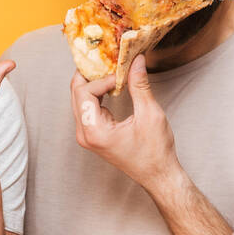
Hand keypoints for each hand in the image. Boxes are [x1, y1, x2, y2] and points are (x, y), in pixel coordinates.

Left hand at [71, 54, 181, 188]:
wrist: (157, 175)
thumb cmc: (155, 151)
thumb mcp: (150, 114)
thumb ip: (139, 85)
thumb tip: (137, 60)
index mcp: (94, 131)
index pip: (84, 92)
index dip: (102, 78)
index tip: (123, 74)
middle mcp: (84, 134)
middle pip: (76, 94)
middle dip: (91, 75)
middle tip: (108, 61)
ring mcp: (86, 135)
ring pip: (79, 99)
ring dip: (94, 83)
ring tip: (112, 72)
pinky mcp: (92, 134)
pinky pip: (86, 107)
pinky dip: (96, 94)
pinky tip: (111, 86)